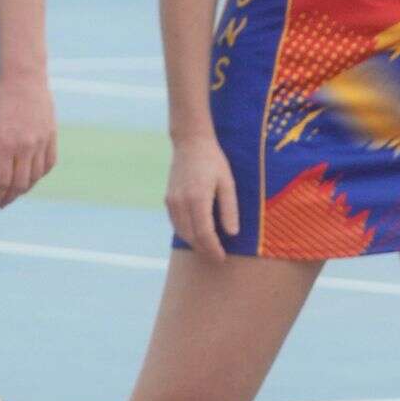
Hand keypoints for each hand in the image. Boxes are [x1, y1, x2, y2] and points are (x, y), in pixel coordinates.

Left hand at [0, 69, 57, 208]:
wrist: (24, 79)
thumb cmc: (0, 101)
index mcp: (5, 144)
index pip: (1, 181)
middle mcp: (25, 146)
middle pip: (20, 184)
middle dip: (9, 198)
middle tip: (1, 203)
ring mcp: (41, 142)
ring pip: (35, 177)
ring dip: (24, 188)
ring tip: (14, 191)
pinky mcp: (52, 137)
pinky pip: (48, 165)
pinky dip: (39, 175)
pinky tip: (31, 177)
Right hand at [165, 134, 239, 260]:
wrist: (190, 143)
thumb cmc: (213, 161)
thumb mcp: (227, 183)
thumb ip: (229, 209)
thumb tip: (231, 233)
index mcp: (197, 198)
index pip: (204, 233)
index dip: (213, 248)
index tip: (222, 257)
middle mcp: (181, 202)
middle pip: (191, 236)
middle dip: (204, 249)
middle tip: (217, 257)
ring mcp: (172, 201)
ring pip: (181, 232)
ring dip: (194, 243)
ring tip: (208, 248)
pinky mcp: (168, 199)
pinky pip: (176, 223)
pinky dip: (186, 232)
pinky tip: (196, 234)